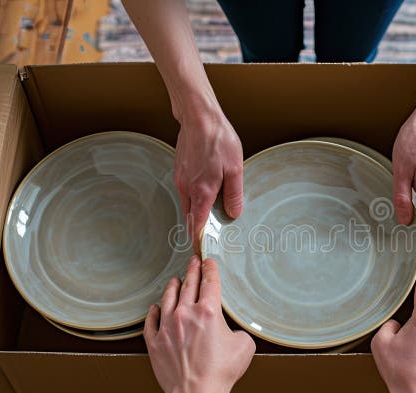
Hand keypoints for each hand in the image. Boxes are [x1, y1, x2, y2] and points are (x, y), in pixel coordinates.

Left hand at [144, 255, 254, 392]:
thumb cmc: (220, 372)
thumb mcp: (244, 346)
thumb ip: (238, 332)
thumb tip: (230, 333)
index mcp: (208, 311)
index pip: (210, 282)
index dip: (210, 269)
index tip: (208, 262)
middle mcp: (185, 314)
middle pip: (188, 285)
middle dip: (192, 270)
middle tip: (193, 261)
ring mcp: (167, 327)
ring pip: (168, 299)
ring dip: (173, 287)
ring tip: (176, 280)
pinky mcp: (155, 342)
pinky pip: (151, 321)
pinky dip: (153, 312)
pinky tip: (155, 308)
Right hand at [174, 111, 243, 245]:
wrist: (198, 117)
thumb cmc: (219, 140)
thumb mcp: (235, 168)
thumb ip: (234, 194)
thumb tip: (233, 214)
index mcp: (202, 191)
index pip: (198, 225)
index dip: (199, 241)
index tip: (200, 253)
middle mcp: (188, 188)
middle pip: (190, 217)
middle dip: (197, 230)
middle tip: (206, 240)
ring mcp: (181, 179)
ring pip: (187, 204)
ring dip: (196, 213)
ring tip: (207, 218)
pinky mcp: (179, 170)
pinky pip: (185, 192)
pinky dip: (193, 199)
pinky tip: (204, 193)